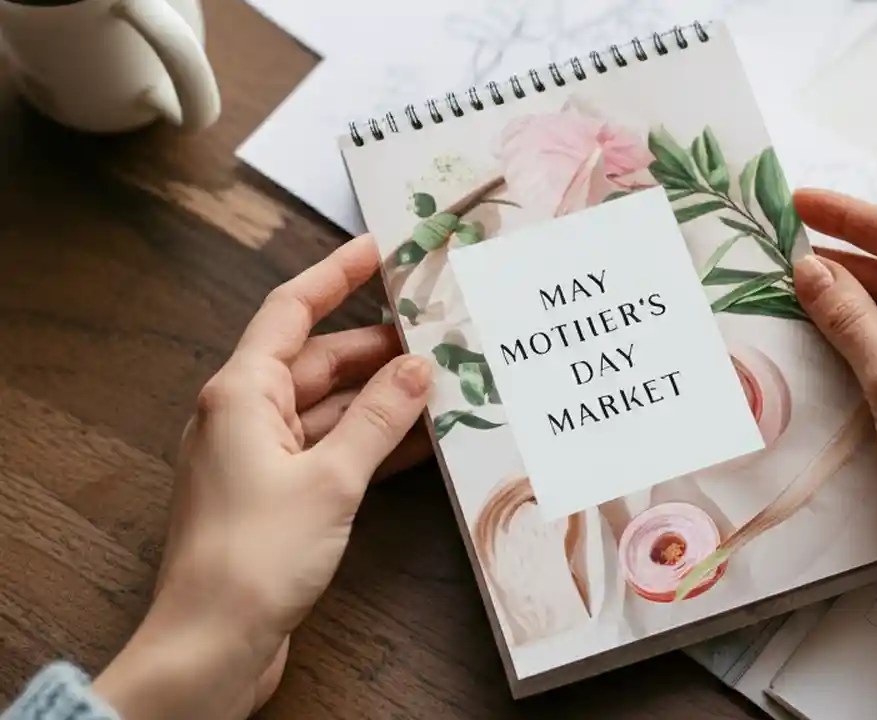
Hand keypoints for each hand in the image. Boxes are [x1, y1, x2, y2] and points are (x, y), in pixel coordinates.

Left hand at [93, 236, 433, 719]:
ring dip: (382, 398)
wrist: (213, 644)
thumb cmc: (253, 556)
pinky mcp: (277, 496)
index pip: (292, 309)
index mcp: (241, 393)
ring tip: (444, 382)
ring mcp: (260, 457)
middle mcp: (245, 415)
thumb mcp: (331, 478)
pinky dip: (372, 442)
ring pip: (330, 407)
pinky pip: (332, 450)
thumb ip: (379, 418)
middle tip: (440, 331)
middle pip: (318, 360)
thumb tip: (418, 368)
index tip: (382, 249)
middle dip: (379, 346)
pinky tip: (420, 440)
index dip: (337, 274)